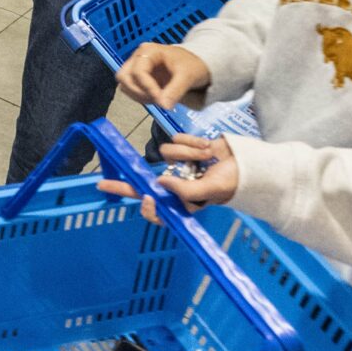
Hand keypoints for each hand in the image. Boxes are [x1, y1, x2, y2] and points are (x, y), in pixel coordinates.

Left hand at [97, 135, 237, 220]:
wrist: (248, 161)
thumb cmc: (233, 182)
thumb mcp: (212, 190)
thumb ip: (186, 191)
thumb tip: (160, 184)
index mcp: (181, 202)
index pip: (157, 210)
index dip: (148, 207)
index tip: (145, 199)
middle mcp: (174, 184)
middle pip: (141, 186)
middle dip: (123, 186)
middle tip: (103, 186)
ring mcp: (177, 165)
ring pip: (167, 153)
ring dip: (188, 152)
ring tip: (206, 156)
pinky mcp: (182, 147)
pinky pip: (177, 140)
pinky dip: (192, 142)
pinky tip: (206, 147)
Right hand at [117, 42, 211, 108]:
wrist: (197, 65)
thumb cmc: (192, 64)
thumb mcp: (187, 76)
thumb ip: (175, 91)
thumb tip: (164, 106)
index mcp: (148, 51)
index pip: (137, 72)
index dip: (147, 88)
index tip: (160, 99)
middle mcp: (139, 58)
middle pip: (124, 77)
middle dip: (138, 92)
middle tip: (156, 99)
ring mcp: (137, 68)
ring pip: (125, 85)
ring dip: (138, 96)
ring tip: (158, 99)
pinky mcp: (139, 79)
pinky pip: (131, 91)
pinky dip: (141, 97)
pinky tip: (156, 98)